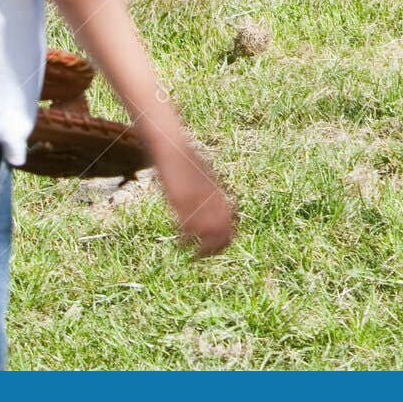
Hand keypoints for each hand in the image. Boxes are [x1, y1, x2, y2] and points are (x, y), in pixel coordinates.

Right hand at [150, 134, 237, 256]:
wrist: (172, 145)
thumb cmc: (187, 159)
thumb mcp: (206, 174)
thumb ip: (214, 192)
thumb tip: (220, 207)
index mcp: (218, 192)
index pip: (230, 223)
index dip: (227, 238)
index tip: (220, 247)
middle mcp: (210, 198)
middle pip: (222, 232)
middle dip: (216, 248)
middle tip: (206, 256)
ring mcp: (196, 200)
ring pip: (207, 234)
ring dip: (201, 249)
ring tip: (195, 257)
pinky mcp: (180, 200)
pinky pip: (187, 227)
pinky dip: (185, 241)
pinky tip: (181, 246)